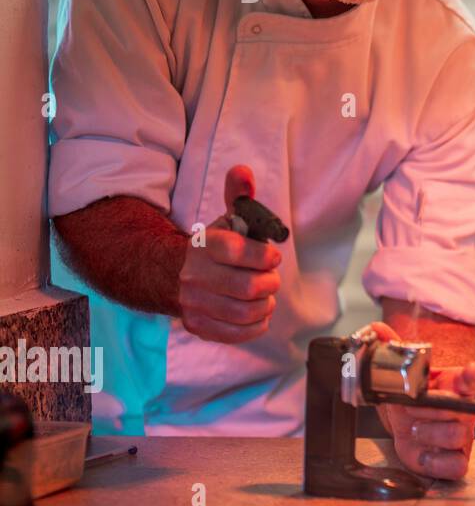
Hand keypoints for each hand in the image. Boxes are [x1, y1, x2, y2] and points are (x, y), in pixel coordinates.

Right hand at [176, 165, 280, 342]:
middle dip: (270, 284)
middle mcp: (195, 276)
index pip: (238, 252)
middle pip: (247, 288)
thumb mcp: (226, 218)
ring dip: (265, 305)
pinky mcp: (198, 326)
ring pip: (245, 312)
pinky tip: (257, 314)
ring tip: (265, 296)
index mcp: (205, 246)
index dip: (264, 257)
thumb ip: (238, 195)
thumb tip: (244, 171)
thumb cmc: (214, 247)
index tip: (273, 257)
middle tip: (271, 279)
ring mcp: (194, 304)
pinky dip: (256, 326)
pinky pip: (236, 334)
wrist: (171, 275)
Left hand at [370, 321, 474, 479]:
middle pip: (462, 409)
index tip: (469, 372)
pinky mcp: (453, 459)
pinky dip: (437, 461)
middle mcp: (464, 409)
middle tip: (411, 408)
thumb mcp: (403, 370)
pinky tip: (422, 452)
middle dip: (431, 409)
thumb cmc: (412, 393)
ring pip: (457, 435)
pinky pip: (456, 466)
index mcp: (455, 383)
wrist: (408, 419)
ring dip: (430, 433)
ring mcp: (462, 435)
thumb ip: (392, 348)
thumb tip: (377, 331)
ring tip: (413, 428)